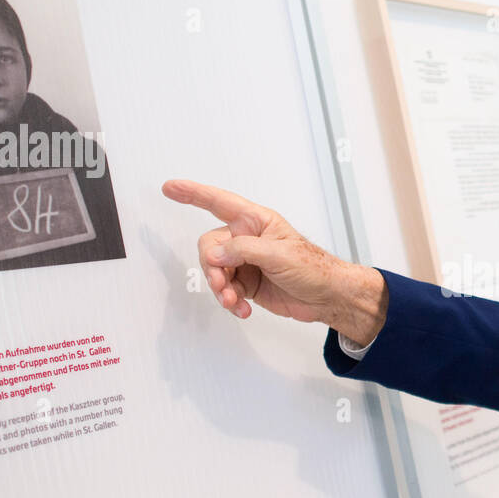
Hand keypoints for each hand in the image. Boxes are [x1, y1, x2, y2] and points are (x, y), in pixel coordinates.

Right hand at [161, 179, 387, 345]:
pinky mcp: (247, 284)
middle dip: (212, 268)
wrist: (328, 297)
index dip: (193, 193)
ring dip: (221, 289)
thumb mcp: (278, 254)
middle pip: (210, 246)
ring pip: (214, 271)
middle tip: (223, 285)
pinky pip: (225, 291)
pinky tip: (242, 310)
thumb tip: (212, 255)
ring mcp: (246, 263)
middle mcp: (247, 239)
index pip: (218, 202)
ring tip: (235, 302)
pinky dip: (230, 302)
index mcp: (255, 221)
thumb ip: (243, 251)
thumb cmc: (313, 267)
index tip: (170, 187)